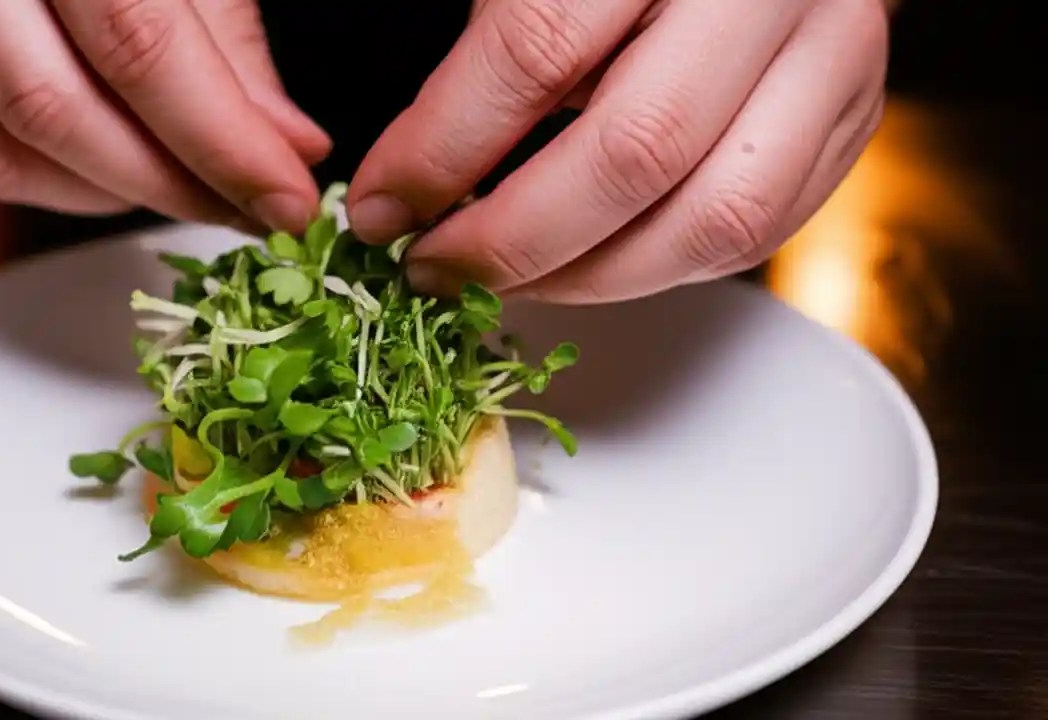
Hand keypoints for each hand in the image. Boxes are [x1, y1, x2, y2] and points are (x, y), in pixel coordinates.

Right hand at [0, 0, 329, 232]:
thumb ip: (227, 30)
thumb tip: (288, 143)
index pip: (134, 45)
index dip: (221, 142)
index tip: (288, 198)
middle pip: (53, 112)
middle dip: (172, 186)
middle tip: (253, 210)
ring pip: (2, 148)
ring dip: (119, 195)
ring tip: (203, 191)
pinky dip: (62, 181)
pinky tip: (131, 173)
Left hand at [347, 0, 888, 301]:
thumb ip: (488, 56)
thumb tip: (404, 186)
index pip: (534, 52)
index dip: (441, 150)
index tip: (380, 210)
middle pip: (632, 153)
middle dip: (511, 241)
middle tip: (436, 269)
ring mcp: (831, 55)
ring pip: (711, 220)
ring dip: (586, 280)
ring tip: (507, 280)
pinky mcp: (852, 117)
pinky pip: (757, 234)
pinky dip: (657, 269)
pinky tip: (588, 262)